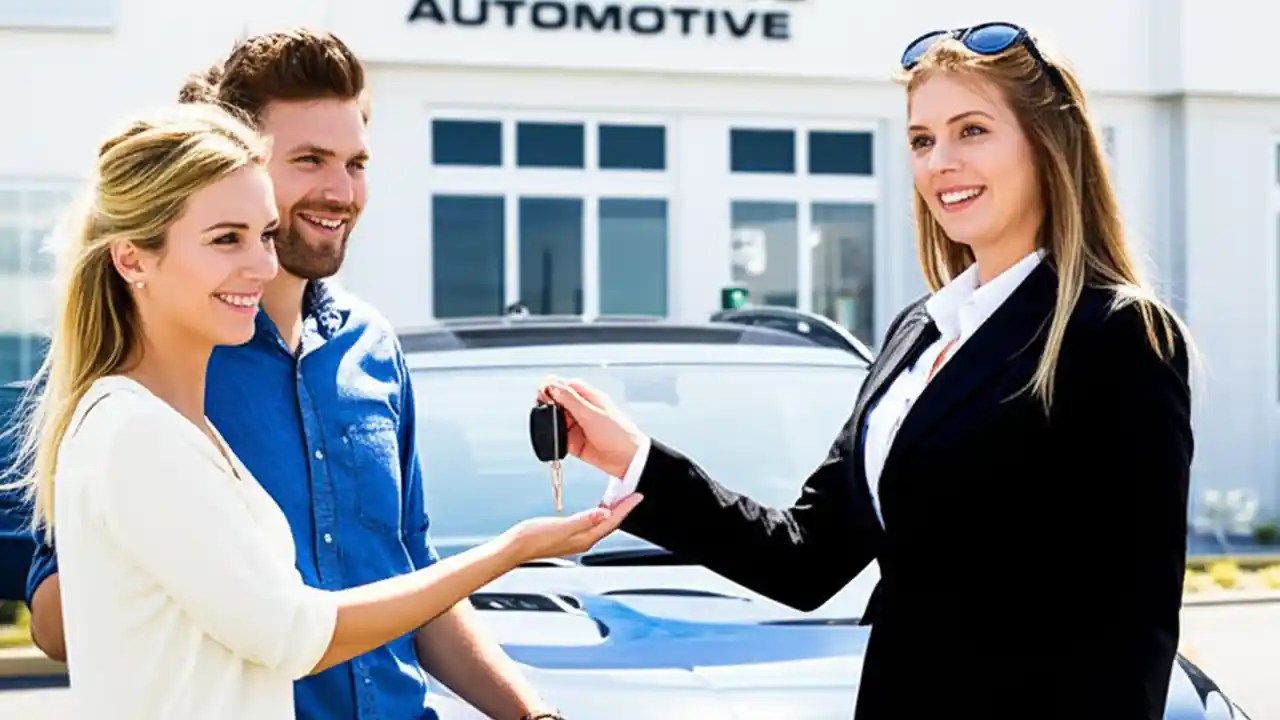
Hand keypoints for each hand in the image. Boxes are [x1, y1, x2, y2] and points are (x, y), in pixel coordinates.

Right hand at [501, 494, 643, 563]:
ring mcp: (575, 539)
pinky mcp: (568, 536)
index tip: (637, 496)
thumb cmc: (532, 538)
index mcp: (584, 539)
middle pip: (610, 523)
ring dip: (611, 511)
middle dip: (622, 509)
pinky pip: (590, 524)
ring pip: (601, 523)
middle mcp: (583, 541)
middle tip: (632, 494)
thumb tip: (604, 514)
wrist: (514, 547)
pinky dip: (598, 514)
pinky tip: (596, 509)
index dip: (626, 508)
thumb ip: (584, 520)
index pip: (612, 522)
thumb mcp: (561, 526)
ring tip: (619, 498)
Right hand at [536, 377, 645, 478]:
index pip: (564, 385)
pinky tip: (555, 441)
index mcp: (587, 397)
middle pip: (556, 402)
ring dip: (551, 423)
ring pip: (554, 420)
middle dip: (548, 405)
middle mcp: (580, 410)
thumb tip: (552, 386)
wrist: (627, 460)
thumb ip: (570, 400)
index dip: (551, 387)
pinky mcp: (573, 442)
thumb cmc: (617, 433)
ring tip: (556, 429)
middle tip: (547, 412)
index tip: (543, 393)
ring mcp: (576, 426)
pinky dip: (554, 439)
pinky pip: (557, 438)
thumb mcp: (591, 414)